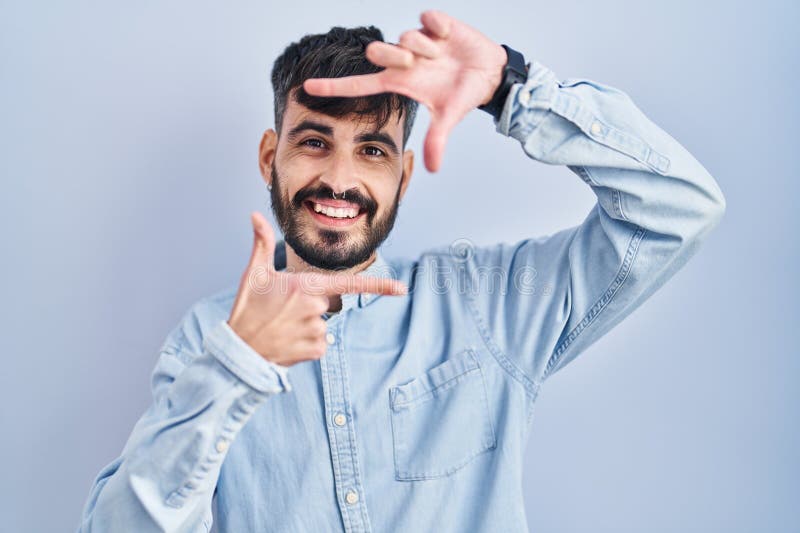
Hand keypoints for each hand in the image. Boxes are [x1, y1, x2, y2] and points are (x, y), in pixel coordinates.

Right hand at [227, 212, 407, 365]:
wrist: (239, 350)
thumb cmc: (247, 310)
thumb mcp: (254, 274)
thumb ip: (262, 243)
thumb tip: (255, 215)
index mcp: (306, 285)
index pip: (350, 284)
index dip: (379, 286)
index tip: (402, 288)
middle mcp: (315, 307)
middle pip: (325, 303)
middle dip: (308, 306)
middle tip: (282, 311)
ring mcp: (316, 330)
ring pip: (322, 324)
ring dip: (306, 326)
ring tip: (282, 327)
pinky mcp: (315, 351)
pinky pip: (320, 344)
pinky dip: (306, 344)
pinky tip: (288, 342)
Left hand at [303, 10, 506, 172]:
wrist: (489, 75)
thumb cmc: (461, 95)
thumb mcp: (448, 117)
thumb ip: (437, 140)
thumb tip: (433, 170)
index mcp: (399, 81)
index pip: (359, 84)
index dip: (334, 87)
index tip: (306, 88)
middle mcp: (404, 60)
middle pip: (376, 51)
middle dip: (393, 55)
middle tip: (415, 62)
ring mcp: (418, 41)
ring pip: (405, 36)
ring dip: (425, 47)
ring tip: (442, 54)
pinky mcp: (436, 24)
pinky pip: (428, 18)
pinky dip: (440, 29)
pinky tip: (449, 38)